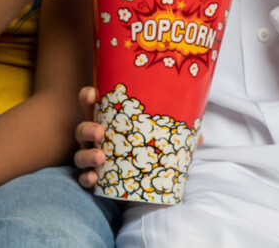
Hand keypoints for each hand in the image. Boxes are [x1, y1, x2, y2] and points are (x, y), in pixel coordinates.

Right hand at [72, 86, 202, 188]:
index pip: (93, 106)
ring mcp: (93, 159)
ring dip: (87, 154)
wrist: (146, 185)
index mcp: (110, 122)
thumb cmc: (149, 151)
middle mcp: (97, 140)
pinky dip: (86, 178)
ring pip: (79, 154)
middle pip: (82, 129)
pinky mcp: (96, 179)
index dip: (88, 97)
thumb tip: (198, 137)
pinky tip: (94, 178)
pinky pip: (83, 179)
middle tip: (100, 130)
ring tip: (100, 157)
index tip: (92, 93)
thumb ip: (177, 136)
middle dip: (87, 127)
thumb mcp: (162, 140)